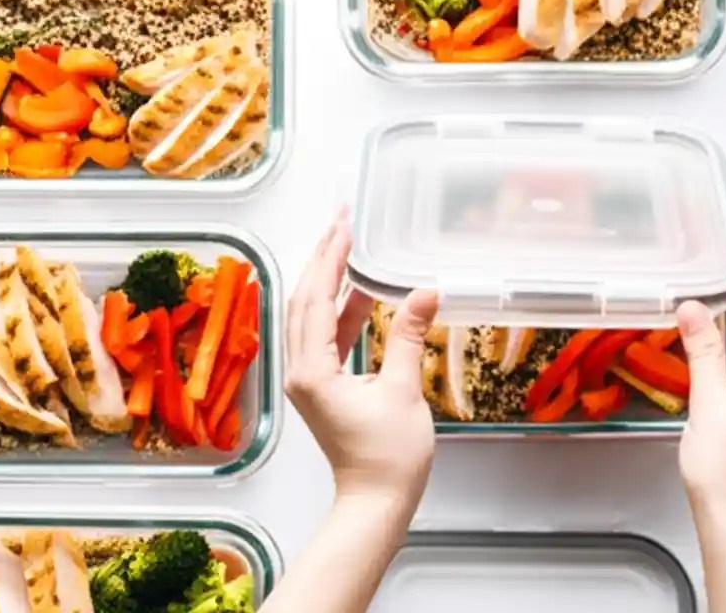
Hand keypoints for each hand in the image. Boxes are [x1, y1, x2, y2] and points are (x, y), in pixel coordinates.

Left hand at [286, 211, 439, 502]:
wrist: (376, 501)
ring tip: (350, 247)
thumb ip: (408, 336)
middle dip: (322, 260)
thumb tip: (424, 292)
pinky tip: (362, 291)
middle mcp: (302, 372)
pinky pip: (325, 336)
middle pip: (303, 301)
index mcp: (312, 371)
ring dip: (330, 281)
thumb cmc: (387, 459)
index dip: (330, 259)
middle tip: (342, 224)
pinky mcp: (323, 386)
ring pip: (311, 316)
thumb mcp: (403, 391)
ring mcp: (310, 379)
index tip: (344, 226)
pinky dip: (341, 310)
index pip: (316, 299)